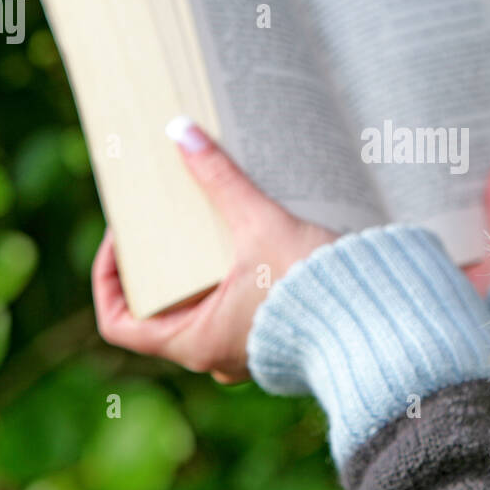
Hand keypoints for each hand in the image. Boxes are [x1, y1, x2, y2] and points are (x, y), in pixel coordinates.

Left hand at [91, 117, 335, 382]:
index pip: (118, 323)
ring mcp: (247, 356)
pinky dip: (233, 286)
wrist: (381, 324)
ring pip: (202, 315)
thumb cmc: (316, 288)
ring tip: (209, 230)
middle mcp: (215, 356)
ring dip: (198, 278)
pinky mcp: (279, 345)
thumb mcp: (260, 224)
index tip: (122, 239)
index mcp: (195, 341)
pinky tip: (252, 249)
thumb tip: (181, 132)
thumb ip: (220, 179)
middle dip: (159, 268)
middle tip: (168, 224)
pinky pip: (239, 317)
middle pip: (159, 314)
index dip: (107, 278)